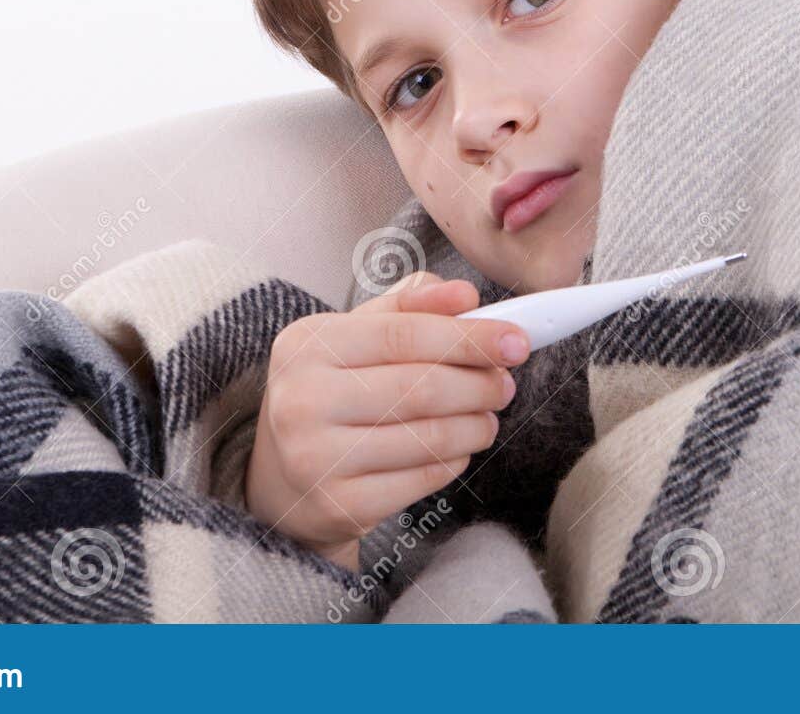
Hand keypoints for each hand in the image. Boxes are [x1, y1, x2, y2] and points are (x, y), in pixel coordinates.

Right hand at [243, 271, 528, 570]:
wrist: (282, 478)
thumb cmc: (330, 392)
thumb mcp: (354, 337)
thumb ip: (408, 305)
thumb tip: (465, 295)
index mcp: (305, 344)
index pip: (405, 334)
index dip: (469, 337)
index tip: (517, 340)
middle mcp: (302, 400)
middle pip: (423, 387)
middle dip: (479, 384)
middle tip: (505, 383)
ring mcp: (316, 458)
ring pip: (429, 437)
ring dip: (475, 426)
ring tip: (487, 417)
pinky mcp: (338, 506)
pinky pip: (422, 479)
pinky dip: (453, 461)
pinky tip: (458, 449)